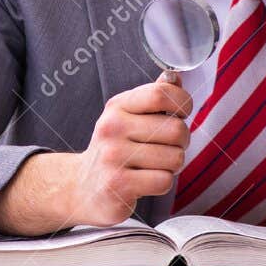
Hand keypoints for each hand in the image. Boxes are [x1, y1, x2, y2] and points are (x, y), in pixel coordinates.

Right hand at [0, 79, 191, 234]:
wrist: (82, 188)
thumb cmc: (114, 150)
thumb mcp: (127, 118)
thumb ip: (152, 98)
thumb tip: (175, 77)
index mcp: (117, 106)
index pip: (160, 93)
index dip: (182, 103)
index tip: (182, 113)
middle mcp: (113, 127)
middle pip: (176, 129)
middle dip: (182, 142)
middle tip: (167, 148)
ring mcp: (114, 156)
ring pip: (175, 158)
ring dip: (172, 166)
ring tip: (153, 166)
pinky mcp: (119, 184)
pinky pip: (164, 181)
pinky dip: (161, 184)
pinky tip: (145, 181)